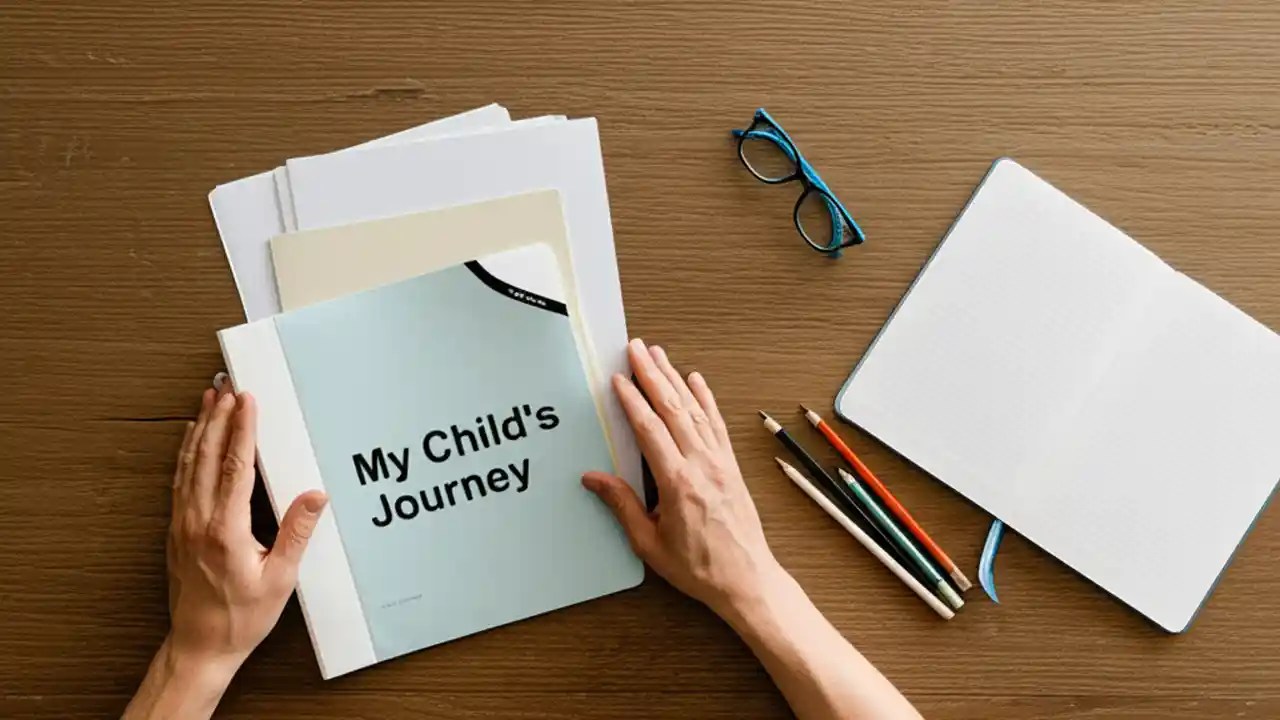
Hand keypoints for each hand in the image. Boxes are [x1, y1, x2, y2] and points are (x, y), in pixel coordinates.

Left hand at [127, 384, 328, 718]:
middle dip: (218, 416)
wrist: (200, 645)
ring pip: (189, 464)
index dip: (243, 429)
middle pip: (207, 455)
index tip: (248, 401)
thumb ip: (297, 532)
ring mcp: (182, 525)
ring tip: (209, 399)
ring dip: (200, 428)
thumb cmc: (241, 617)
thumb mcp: (281, 578)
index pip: (235, 466)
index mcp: (224, 530)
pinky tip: (192, 439)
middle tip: (228, 386)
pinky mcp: (176, 530)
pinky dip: (186, 453)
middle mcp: (197, 522)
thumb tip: (314, 496)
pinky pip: (180, 480)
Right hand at [583, 339, 782, 615]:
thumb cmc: (698, 568)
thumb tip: (593, 478)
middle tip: (635, 348)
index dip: (632, 401)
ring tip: (659, 354)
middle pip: (673, 409)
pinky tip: (696, 380)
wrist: (747, 580)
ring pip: (695, 410)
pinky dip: (706, 398)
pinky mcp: (731, 466)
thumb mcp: (649, 544)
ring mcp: (720, 462)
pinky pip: (716, 424)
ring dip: (675, 378)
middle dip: (652, 374)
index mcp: (678, 483)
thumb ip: (621, 505)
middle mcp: (702, 465)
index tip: (618, 378)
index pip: (650, 430)